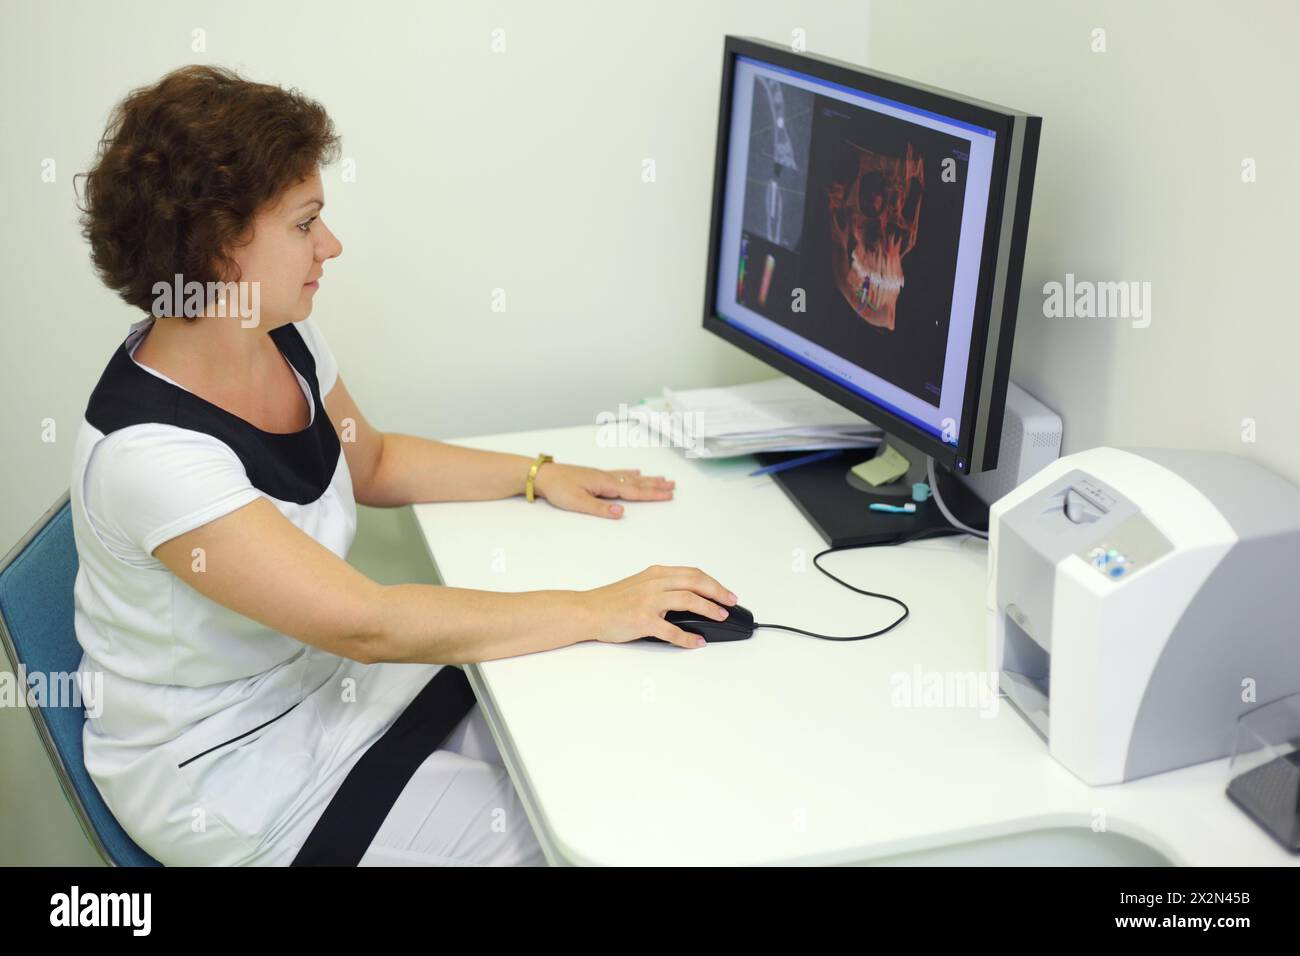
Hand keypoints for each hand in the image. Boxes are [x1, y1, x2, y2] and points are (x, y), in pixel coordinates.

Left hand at [533, 462, 673, 518]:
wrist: (543, 475)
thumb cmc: (558, 488)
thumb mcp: (578, 503)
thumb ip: (600, 508)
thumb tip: (621, 513)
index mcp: (605, 484)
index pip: (634, 491)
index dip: (653, 494)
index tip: (669, 494)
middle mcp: (607, 478)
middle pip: (637, 483)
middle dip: (656, 485)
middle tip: (673, 486)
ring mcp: (602, 475)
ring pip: (631, 478)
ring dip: (647, 479)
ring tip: (662, 478)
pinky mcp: (595, 476)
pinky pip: (620, 474)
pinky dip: (631, 474)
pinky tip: (636, 472)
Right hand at [579, 565, 737, 648]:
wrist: (587, 610)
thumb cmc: (612, 601)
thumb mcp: (640, 585)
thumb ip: (663, 587)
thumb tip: (689, 598)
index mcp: (656, 574)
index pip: (693, 573)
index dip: (713, 583)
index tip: (725, 593)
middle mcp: (654, 583)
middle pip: (696, 583)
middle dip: (718, 592)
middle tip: (731, 602)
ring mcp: (649, 601)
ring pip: (688, 601)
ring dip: (709, 609)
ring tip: (720, 617)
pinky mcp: (642, 620)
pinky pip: (672, 630)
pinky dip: (688, 637)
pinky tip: (697, 642)